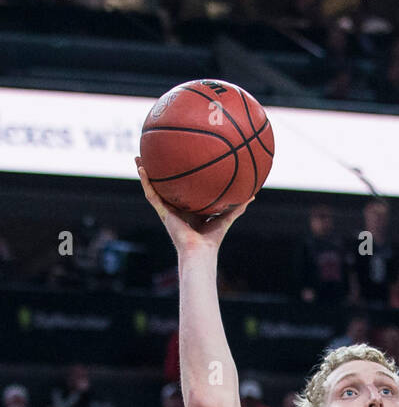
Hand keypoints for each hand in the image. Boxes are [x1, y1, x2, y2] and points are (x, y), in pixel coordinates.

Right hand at [136, 160, 253, 253]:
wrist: (201, 250)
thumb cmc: (213, 238)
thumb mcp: (226, 217)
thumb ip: (238, 207)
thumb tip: (253, 195)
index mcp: (188, 210)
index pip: (183, 191)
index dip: (180, 179)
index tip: (178, 163)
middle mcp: (175, 208)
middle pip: (165, 187)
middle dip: (159, 172)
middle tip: (153, 155)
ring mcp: (166, 210)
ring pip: (153, 188)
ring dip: (145, 173)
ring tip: (138, 156)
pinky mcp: (161, 212)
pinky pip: (150, 193)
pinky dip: (145, 181)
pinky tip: (140, 167)